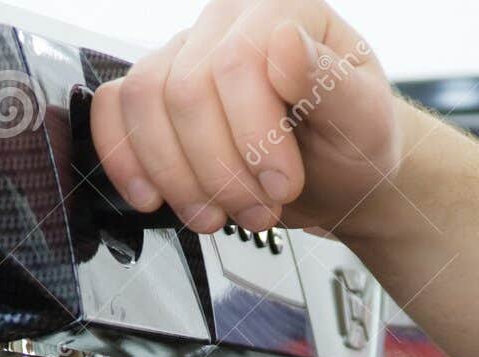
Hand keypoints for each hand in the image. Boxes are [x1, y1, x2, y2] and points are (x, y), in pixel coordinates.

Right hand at [91, 0, 401, 239]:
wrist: (336, 176)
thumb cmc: (353, 143)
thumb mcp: (365, 121)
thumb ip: (332, 84)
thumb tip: (286, 43)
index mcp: (280, 11)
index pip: (236, 63)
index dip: (252, 135)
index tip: (282, 184)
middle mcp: (225, 24)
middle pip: (185, 90)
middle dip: (219, 170)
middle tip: (258, 211)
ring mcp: (183, 56)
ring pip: (144, 104)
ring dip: (178, 178)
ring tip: (220, 214)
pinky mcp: (155, 97)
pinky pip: (113, 111)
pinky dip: (125, 161)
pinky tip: (153, 197)